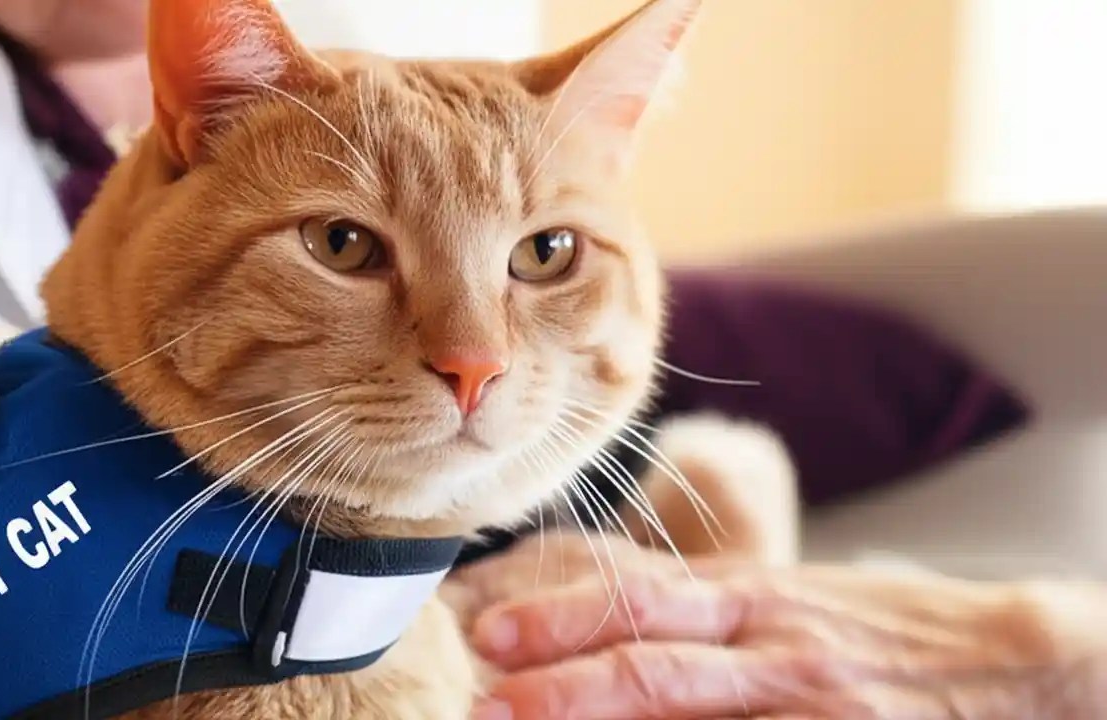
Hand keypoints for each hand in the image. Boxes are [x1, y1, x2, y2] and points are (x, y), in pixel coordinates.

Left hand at [459, 537, 1091, 718]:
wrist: (1005, 658)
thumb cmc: (870, 630)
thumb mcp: (781, 604)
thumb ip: (697, 616)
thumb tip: (597, 636)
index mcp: (746, 594)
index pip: (635, 590)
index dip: (557, 612)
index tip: (485, 631)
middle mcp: (766, 637)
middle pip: (648, 643)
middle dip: (558, 669)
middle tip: (481, 688)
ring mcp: (804, 695)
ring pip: (685, 701)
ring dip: (597, 711)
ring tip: (519, 718)